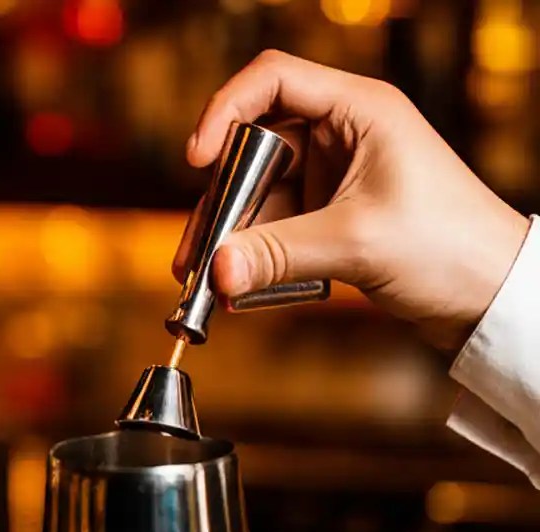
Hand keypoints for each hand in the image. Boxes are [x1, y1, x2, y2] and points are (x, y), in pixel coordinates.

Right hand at [176, 50, 530, 352]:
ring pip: (258, 192)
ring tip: (206, 280)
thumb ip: (276, 254)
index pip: (272, 79)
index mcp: (360, 110)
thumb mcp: (356, 245)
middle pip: (254, 146)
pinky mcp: (330, 213)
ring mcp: (334, 174)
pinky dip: (253, 252)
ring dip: (230, 234)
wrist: (491, 295)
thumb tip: (215, 269)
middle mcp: (343, 133)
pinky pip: (273, 223)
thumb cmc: (451, 248)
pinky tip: (238, 287)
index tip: (197, 159)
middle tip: (197, 248)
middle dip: (220, 198)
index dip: (225, 111)